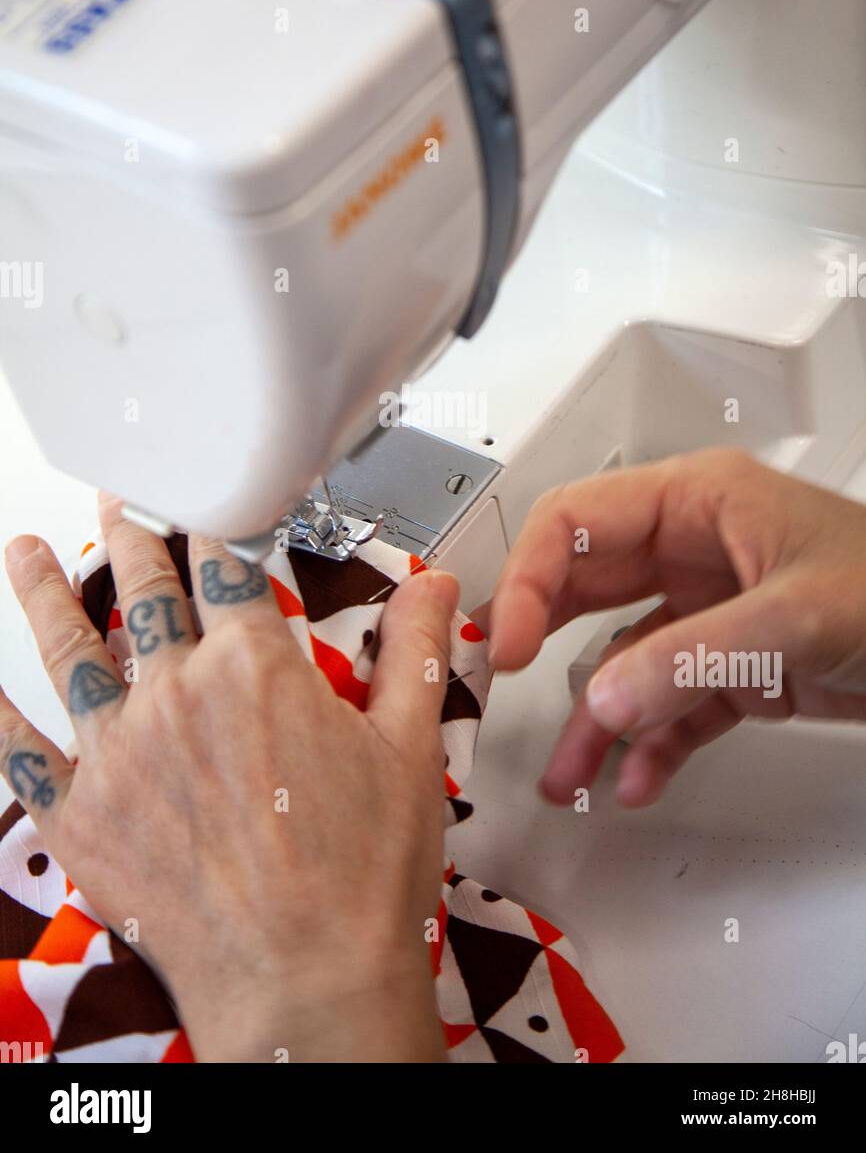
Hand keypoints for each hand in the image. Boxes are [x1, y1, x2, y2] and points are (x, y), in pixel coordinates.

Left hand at [0, 495, 458, 1061]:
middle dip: (134, 538)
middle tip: (120, 505)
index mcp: (255, 668)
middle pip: (144, 593)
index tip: (209, 506)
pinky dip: (3, 718)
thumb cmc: (360, 878)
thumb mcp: (409, 747)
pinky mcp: (81, 816)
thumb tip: (435, 585)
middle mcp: (176, 695)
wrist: (305, 985)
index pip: (225, 565)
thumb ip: (413, 650)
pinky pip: (23, 754)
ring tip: (30, 555)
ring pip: (72, 651)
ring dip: (49, 594)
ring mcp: (119, 754)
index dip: (216, 525)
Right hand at [487, 449, 865, 807]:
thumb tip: (600, 700)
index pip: (578, 523)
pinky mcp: (735, 665)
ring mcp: (710, 609)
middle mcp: (692, 549)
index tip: (511, 646)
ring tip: (569, 776)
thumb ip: (691, 656)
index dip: (532, 579)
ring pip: (623, 659)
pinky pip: (670, 704)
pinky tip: (638, 781)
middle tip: (499, 691)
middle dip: (542, 644)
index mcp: (696, 501)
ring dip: (594, 718)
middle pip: (586, 589)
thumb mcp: (795, 615)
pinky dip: (651, 745)